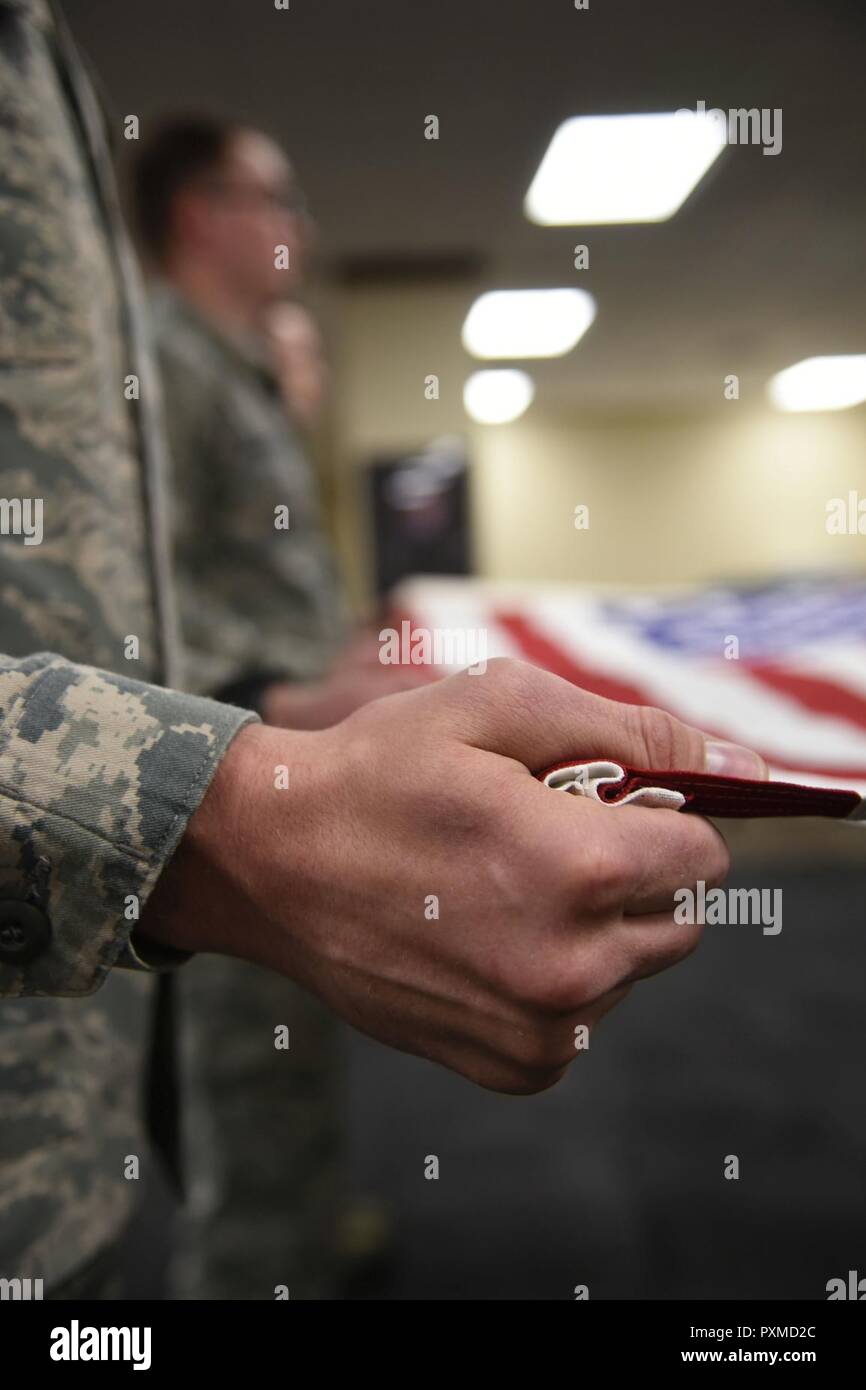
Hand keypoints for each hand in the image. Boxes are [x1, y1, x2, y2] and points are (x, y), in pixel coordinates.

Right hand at [142, 660, 754, 1093]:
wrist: (265, 860)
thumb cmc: (378, 769)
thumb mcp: (499, 706)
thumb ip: (632, 729)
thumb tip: (738, 763)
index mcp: (581, 869)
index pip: (704, 855)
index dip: (657, 820)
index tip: (598, 806)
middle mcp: (572, 964)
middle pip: (678, 919)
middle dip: (633, 876)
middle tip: (544, 840)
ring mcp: (540, 1027)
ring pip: (629, 971)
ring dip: (592, 929)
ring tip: (499, 887)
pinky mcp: (508, 1064)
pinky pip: (581, 1025)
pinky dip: (554, 983)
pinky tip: (485, 939)